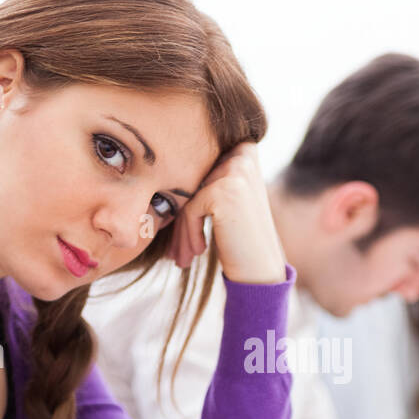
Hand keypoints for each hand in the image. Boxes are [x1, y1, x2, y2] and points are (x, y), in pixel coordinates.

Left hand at [168, 142, 286, 283]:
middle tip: (173, 248)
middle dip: (179, 218)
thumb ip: (204, 177)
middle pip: (191, 182)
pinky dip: (189, 234)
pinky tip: (198, 251)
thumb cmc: (239, 237)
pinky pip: (189, 210)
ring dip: (180, 230)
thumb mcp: (225, 197)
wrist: (261, 270)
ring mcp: (236, 170)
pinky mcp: (224, 190)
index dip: (182, 197)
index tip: (174, 229)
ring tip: (180, 256)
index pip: (196, 168)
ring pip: (187, 197)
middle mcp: (243, 153)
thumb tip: (157, 171)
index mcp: (244, 148)